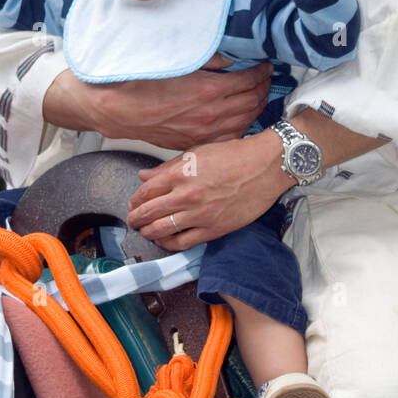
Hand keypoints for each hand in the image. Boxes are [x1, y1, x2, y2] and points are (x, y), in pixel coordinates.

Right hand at [43, 52, 273, 148]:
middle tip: (267, 76)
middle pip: (252, 101)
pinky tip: (244, 117)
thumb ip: (208, 58)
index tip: (266, 63)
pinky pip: (229, 136)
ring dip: (257, 106)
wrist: (114, 110)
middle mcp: (211, 115)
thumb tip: (232, 56)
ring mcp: (204, 132)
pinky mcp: (195, 143)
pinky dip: (242, 125)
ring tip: (260, 94)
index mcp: (208, 90)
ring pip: (245, 120)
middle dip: (263, 87)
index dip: (262, 70)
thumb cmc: (139, 81)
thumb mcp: (175, 60)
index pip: (250, 80)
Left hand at [127, 131, 284, 249]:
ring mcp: (199, 214)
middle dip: (135, 218)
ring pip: (161, 230)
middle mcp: (186, 194)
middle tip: (132, 220)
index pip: (146, 191)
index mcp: (180, 172)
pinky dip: (168, 244)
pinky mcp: (213, 229)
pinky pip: (182, 243)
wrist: (265, 167)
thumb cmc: (234, 156)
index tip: (133, 204)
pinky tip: (164, 242)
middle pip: (148, 212)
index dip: (135, 200)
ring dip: (148, 232)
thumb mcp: (197, 153)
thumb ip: (168, 167)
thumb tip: (144, 176)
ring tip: (145, 231)